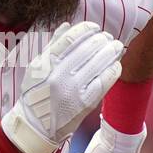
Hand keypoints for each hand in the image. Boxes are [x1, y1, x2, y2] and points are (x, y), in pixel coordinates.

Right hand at [1, 21, 123, 152]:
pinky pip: (104, 81)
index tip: (94, 28)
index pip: (70, 39)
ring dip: (111, 52)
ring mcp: (73, 90)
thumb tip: (68, 25)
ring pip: (99, 63)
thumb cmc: (36, 94)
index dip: (86, 29)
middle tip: (109, 38)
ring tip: (116, 47)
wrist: (36, 127)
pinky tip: (116, 64)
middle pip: (88, 48)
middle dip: (102, 39)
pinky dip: (113, 70)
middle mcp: (58, 75)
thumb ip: (51, 46)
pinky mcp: (85, 103)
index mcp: (46, 63)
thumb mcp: (36, 68)